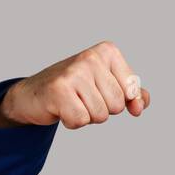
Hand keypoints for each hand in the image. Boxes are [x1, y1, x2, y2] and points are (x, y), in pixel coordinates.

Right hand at [0, 40, 149, 129]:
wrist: (33, 94)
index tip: (100, 90)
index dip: (121, 100)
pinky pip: (81, 120)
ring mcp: (74, 72)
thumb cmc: (74, 89)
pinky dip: (72, 122)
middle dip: (102, 110)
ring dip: (87, 116)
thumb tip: (140, 105)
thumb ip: (132, 94)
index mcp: (107, 52)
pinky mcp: (59, 90)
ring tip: (72, 102)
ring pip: (101, 115)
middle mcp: (91, 57)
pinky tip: (61, 108)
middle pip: (117, 105)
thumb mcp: (107, 86)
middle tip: (82, 97)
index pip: (132, 91)